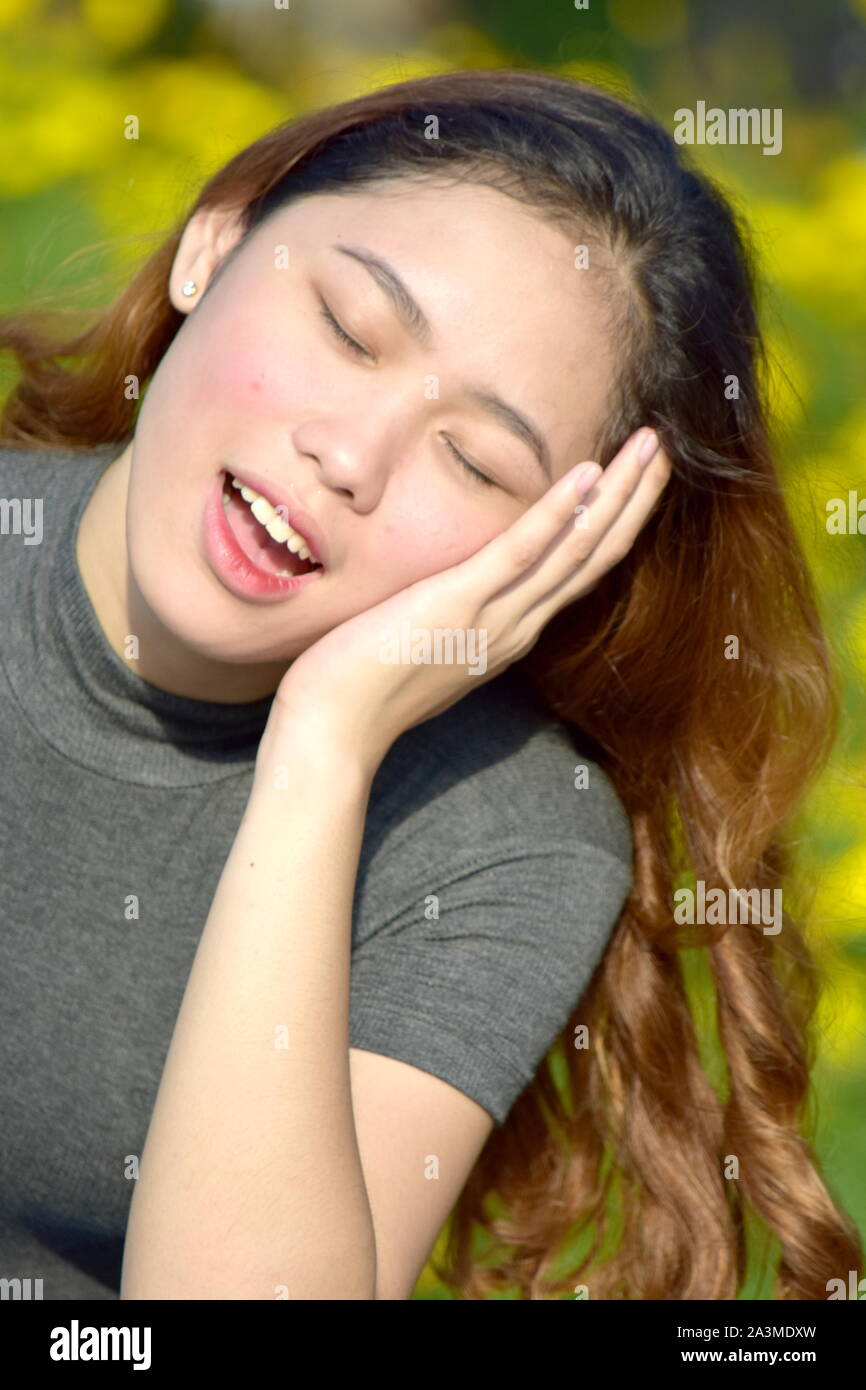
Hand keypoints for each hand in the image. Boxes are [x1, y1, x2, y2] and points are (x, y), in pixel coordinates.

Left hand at [258, 428, 671, 778]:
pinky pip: (520, 553)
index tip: (636, 481)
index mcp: (509, 634)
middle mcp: (516, 628)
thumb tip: (453, 595)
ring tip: (650, 446)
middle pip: (594, 558)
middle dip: (635, 500)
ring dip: (618, 494)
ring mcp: (493, 618)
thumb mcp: (426, 647)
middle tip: (665, 448)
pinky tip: (588, 474)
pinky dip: (558, 513)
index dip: (613, 525)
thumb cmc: (362, 689)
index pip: (577, 573)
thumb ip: (454, 622)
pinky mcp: (459, 603)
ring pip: (576, 551)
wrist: (333, 731)